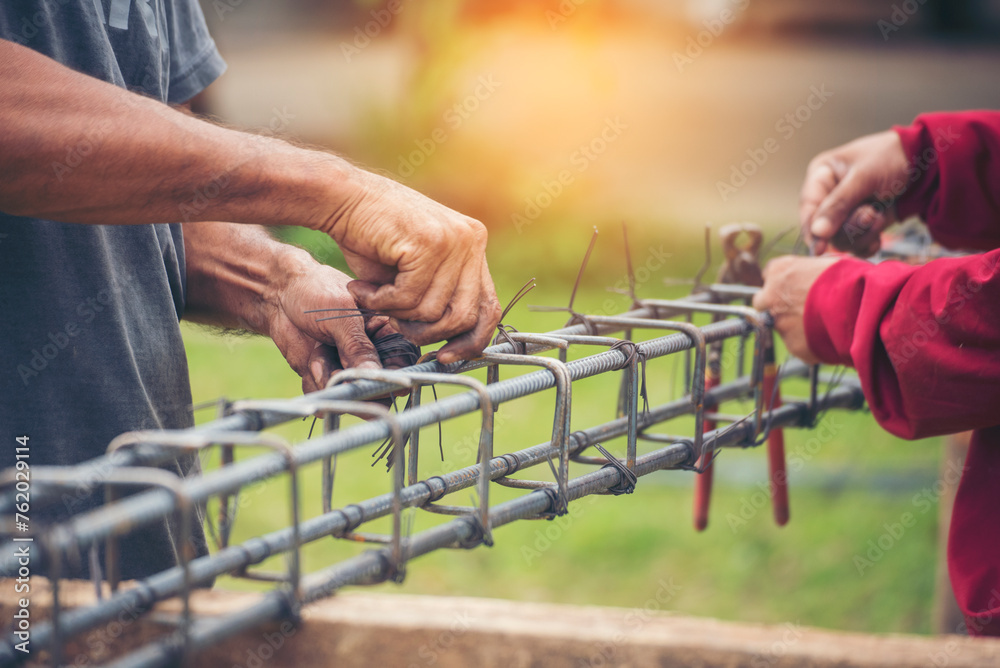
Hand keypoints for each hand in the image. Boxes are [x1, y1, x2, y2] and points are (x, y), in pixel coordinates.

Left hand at [264, 257, 414, 392]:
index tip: (367, 382)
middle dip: (354, 385)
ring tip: (317, 356)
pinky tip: (310, 362)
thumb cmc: (316, 291)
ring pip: (349, 395)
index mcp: (389, 334)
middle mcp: (374, 355)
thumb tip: (373, 375)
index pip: (402, 367)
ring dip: (330, 381)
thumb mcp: (342, 315)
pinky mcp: (329, 377)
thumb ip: (358, 347)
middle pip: (377, 388)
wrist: (280, 293)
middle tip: (336, 374)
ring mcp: (351, 368)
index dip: (388, 380)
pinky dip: (315, 384)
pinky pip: (328, 395)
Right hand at [317, 169, 500, 365]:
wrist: (342, 199)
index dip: (470, 341)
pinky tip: (362, 287)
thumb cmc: (373, 239)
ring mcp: (454, 239)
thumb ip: (442, 298)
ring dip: (396, 314)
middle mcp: (472, 240)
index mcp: (474, 247)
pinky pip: (408, 298)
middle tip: (394, 323)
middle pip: (463, 317)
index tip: (444, 358)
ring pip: (432, 311)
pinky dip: (380, 302)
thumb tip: (460, 345)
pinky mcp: (429, 242)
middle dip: (425, 333)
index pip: (489, 308)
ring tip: (373, 296)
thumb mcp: (418, 273)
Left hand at [752, 255, 841, 363]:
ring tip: (821, 323)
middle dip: (776, 305)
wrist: (859, 308)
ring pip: (780, 325)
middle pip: (763, 301)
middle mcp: (771, 296)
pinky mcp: (791, 344)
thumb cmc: (850, 280)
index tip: (793, 287)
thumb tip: (814, 273)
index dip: (783, 282)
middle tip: (798, 308)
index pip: (769, 274)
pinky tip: (826, 336)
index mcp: (780, 270)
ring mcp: (779, 322)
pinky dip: (807, 342)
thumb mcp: (829, 263)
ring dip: (794, 325)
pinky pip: (796, 344)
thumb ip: (810, 270)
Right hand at [801, 130, 908, 256]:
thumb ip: (839, 205)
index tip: (819, 249)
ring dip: (863, 233)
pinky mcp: (862, 226)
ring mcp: (845, 213)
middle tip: (871, 213)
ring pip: (841, 239)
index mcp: (821, 176)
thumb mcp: (863, 177)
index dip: (812, 229)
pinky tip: (880, 231)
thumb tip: (817, 233)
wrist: (927, 163)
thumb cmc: (891, 158)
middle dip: (850, 226)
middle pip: (825, 229)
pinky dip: (869, 243)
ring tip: (879, 215)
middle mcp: (829, 197)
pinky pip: (857, 245)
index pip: (808, 208)